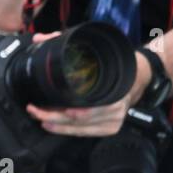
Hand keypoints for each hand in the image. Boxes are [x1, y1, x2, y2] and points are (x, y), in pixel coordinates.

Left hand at [25, 33, 151, 136]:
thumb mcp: (92, 50)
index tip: (47, 105)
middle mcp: (114, 106)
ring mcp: (114, 119)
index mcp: (112, 89)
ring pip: (81, 129)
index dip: (63, 108)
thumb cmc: (112, 65)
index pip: (85, 106)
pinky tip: (53, 127)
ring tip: (40, 118)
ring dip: (58, 126)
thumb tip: (40, 39)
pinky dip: (68, 131)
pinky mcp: (111, 128)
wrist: (137, 77)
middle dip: (53, 116)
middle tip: (35, 111)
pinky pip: (86, 133)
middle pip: (78, 119)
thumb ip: (64, 41)